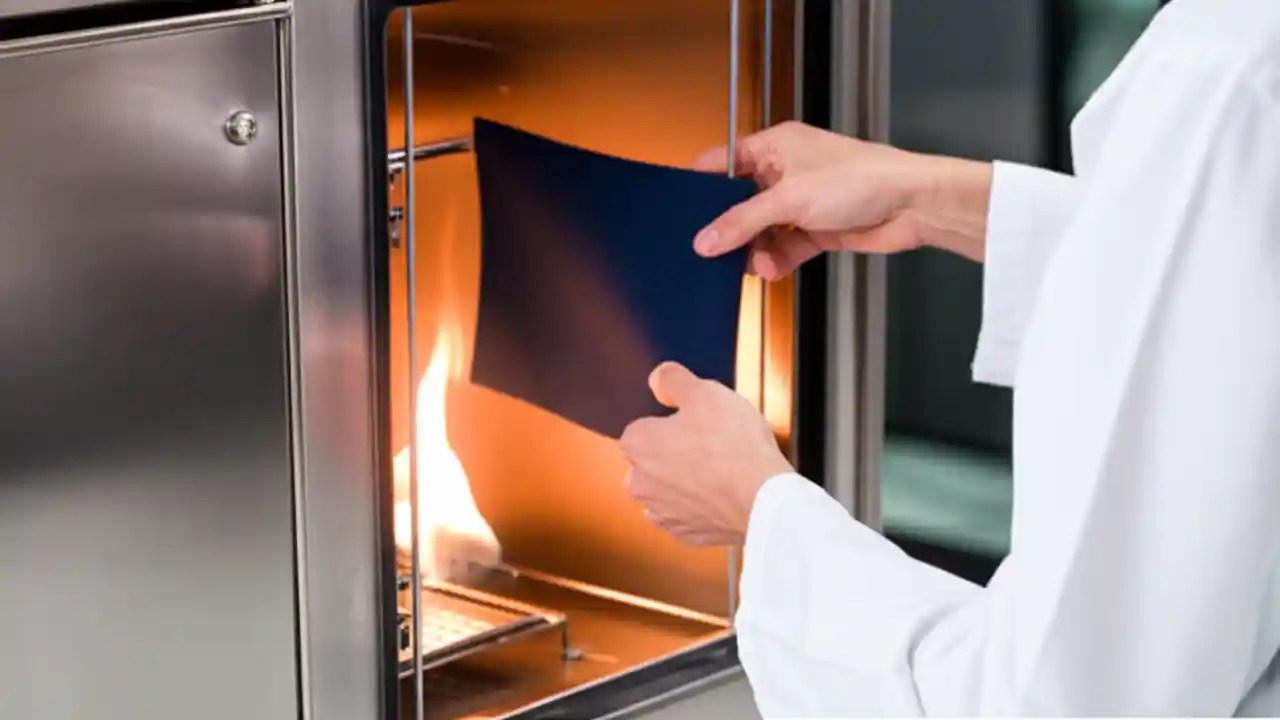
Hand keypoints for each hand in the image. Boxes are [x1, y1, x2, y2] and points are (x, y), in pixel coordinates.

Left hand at [620, 362, 794, 546]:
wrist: (763, 499)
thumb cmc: (734, 446)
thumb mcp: (704, 392)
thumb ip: (672, 381)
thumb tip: (658, 379)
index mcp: (637, 445)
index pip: (644, 426)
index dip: (672, 421)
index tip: (696, 422)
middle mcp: (640, 484)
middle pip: (654, 460)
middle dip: (677, 452)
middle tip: (713, 444)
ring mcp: (663, 513)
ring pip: (671, 489)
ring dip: (688, 481)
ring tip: (722, 470)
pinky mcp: (686, 534)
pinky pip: (690, 514)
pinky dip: (704, 505)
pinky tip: (725, 493)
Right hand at [691, 121, 992, 277]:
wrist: (912, 206)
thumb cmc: (864, 179)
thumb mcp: (790, 199)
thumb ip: (742, 222)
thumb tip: (705, 239)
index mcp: (774, 146)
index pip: (722, 162)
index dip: (699, 185)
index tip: (679, 210)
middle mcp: (785, 171)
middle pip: (739, 203)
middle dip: (729, 229)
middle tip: (712, 250)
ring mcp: (801, 202)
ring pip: (761, 231)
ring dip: (755, 251)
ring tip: (753, 265)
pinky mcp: (816, 229)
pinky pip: (784, 247)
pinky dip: (777, 260)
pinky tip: (774, 270)